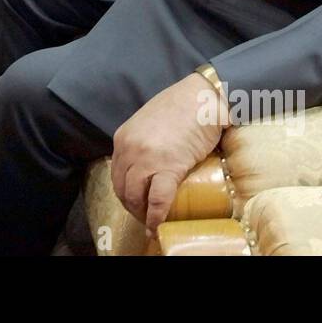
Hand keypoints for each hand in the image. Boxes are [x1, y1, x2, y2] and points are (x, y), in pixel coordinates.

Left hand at [110, 72, 228, 234]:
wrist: (204, 96)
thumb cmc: (184, 106)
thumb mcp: (150, 121)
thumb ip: (144, 139)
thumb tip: (151, 162)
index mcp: (123, 137)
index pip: (117, 172)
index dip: (125, 192)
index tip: (135, 202)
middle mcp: (129, 149)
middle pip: (122, 188)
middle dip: (131, 206)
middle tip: (144, 216)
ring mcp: (146, 159)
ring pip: (135, 197)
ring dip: (142, 214)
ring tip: (152, 222)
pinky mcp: (168, 167)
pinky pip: (157, 200)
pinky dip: (155, 217)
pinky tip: (157, 226)